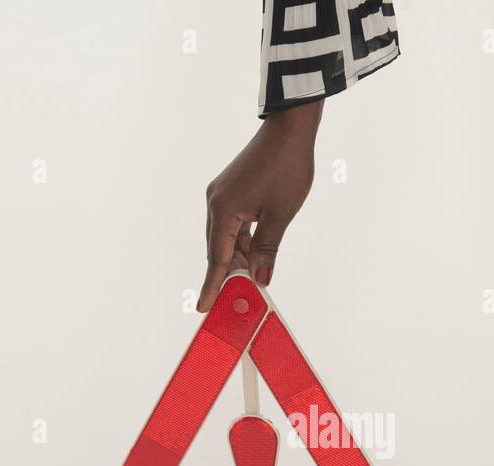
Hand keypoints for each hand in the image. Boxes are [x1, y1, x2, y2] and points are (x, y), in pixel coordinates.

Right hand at [198, 101, 322, 311]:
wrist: (290, 130)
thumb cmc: (287, 167)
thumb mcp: (280, 215)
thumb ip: (267, 249)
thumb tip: (260, 278)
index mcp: (224, 209)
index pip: (217, 258)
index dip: (212, 286)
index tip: (203, 308)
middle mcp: (216, 202)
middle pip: (218, 249)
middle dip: (227, 275)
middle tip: (236, 300)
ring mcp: (222, 194)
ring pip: (226, 237)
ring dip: (237, 257)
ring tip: (251, 278)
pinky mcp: (231, 190)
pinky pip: (232, 224)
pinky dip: (240, 241)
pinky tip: (252, 253)